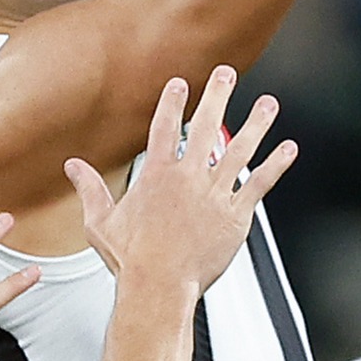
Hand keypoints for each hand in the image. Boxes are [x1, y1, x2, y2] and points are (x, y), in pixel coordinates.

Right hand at [65, 68, 294, 292]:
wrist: (159, 286)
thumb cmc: (130, 260)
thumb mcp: (100, 222)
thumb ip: (90, 189)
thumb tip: (73, 166)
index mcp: (157, 175)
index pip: (165, 127)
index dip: (173, 102)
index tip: (181, 83)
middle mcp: (188, 178)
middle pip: (206, 125)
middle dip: (218, 95)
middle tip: (226, 73)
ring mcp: (214, 195)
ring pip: (239, 149)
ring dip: (256, 123)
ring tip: (268, 104)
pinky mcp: (235, 216)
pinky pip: (259, 184)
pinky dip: (276, 165)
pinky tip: (288, 149)